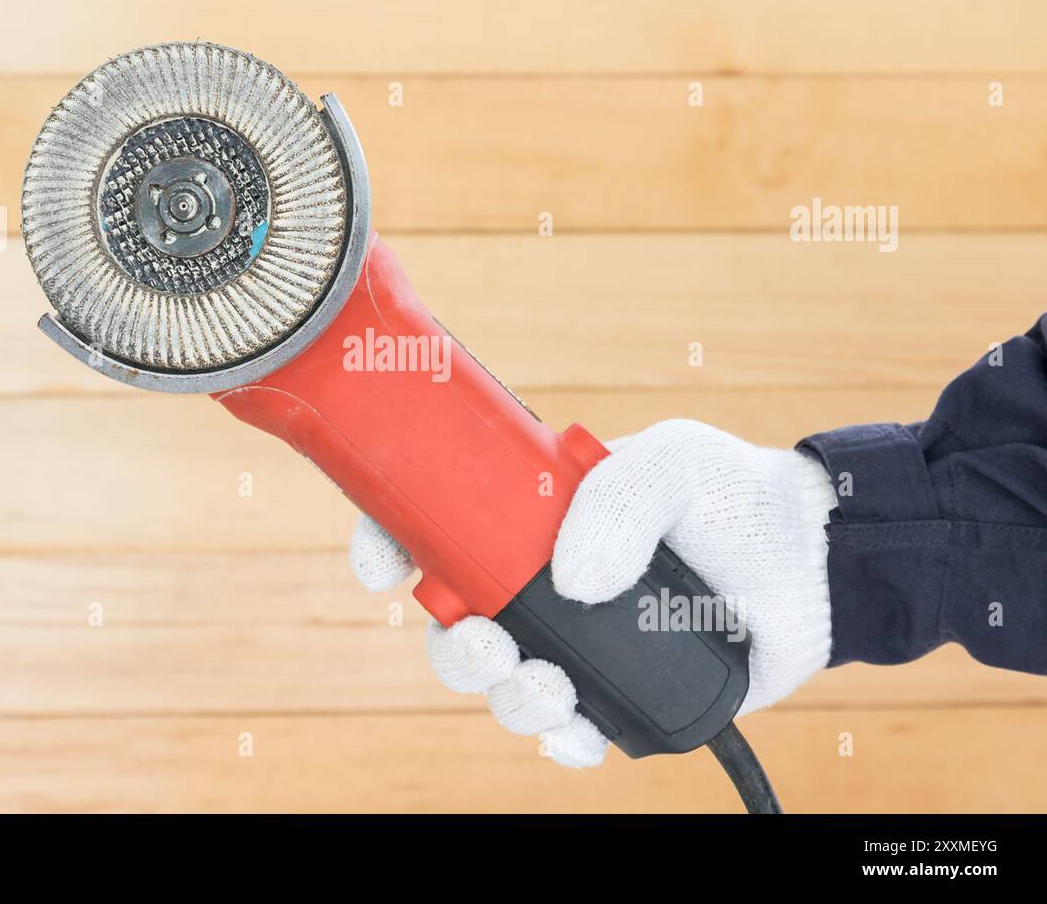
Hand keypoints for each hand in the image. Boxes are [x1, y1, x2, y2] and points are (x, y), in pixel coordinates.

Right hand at [349, 418, 837, 766]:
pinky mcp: (622, 694)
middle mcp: (546, 584)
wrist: (814, 560)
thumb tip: (572, 582)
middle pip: (460, 627)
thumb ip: (619, 496)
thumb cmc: (735, 495)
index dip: (395, 548)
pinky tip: (579, 729)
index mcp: (534, 521)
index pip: (441, 532)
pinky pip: (568, 733)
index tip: (386, 565)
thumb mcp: (672, 460)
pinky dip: (561, 741)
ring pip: (503, 686)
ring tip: (549, 684)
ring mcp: (582, 642)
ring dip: (505, 695)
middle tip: (491, 640)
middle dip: (455, 646)